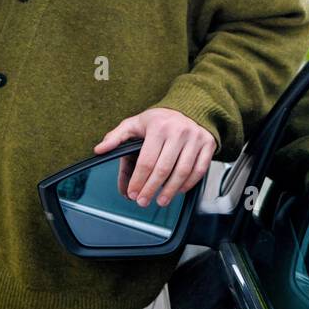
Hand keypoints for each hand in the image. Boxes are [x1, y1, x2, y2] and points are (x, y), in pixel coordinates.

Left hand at [92, 108, 216, 207]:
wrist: (189, 107)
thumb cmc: (159, 120)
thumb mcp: (136, 123)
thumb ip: (116, 136)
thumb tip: (99, 150)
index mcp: (159, 126)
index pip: (146, 160)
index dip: (138, 180)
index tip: (133, 193)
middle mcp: (179, 132)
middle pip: (164, 169)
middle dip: (151, 189)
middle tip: (143, 201)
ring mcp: (196, 138)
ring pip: (183, 171)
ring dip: (170, 191)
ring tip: (161, 201)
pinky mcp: (208, 144)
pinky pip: (199, 170)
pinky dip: (188, 184)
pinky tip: (178, 191)